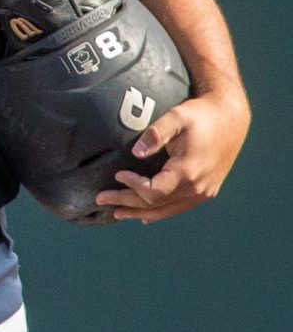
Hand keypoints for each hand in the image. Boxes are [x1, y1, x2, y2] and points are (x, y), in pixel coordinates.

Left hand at [95, 89, 250, 222]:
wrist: (231, 118)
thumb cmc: (201, 115)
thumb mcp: (177, 117)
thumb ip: (155, 134)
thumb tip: (135, 153)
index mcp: (187, 171)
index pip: (152, 192)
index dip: (131, 187)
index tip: (117, 174)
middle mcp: (197, 187)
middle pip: (155, 205)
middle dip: (126, 203)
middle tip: (100, 199)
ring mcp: (204, 192)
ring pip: (166, 211)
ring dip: (140, 213)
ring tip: (117, 212)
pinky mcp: (207, 191)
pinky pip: (179, 208)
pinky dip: (160, 212)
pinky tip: (145, 216)